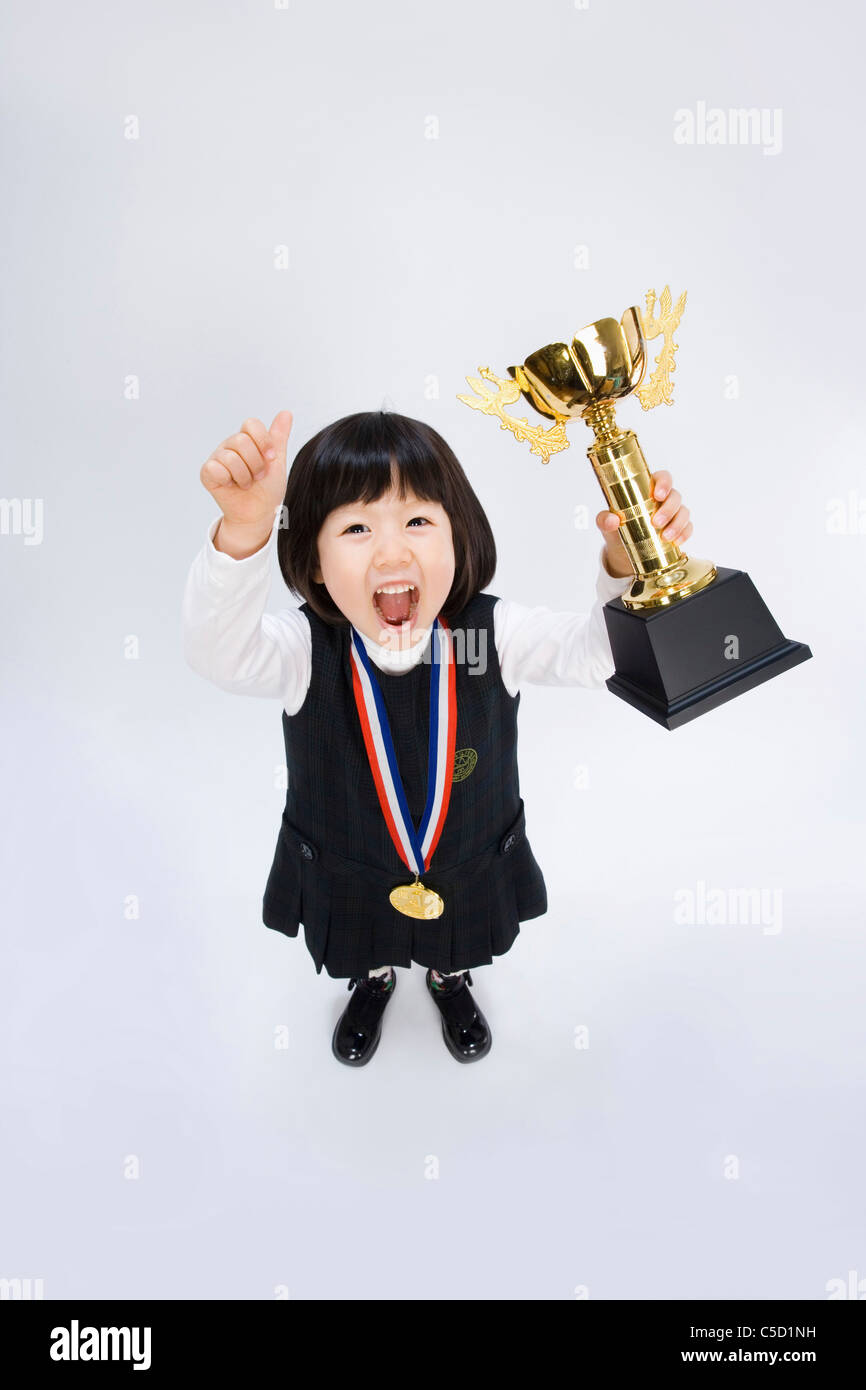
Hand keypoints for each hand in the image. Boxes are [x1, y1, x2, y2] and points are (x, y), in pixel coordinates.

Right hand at [200, 410, 293, 530]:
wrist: (259, 514)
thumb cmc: (267, 489)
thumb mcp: (277, 461)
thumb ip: (278, 437)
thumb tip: (286, 412)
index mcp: (246, 439)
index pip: (251, 424)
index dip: (263, 441)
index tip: (271, 458)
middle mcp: (230, 445)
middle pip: (241, 440)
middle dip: (256, 463)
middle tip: (258, 477)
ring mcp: (217, 458)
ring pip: (230, 457)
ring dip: (245, 475)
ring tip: (247, 484)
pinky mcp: (207, 473)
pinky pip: (216, 468)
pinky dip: (228, 479)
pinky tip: (232, 485)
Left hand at [595, 470, 692, 577]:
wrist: (624, 552)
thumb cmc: (617, 530)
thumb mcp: (607, 525)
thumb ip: (604, 520)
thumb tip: (612, 520)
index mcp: (647, 489)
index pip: (662, 477)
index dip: (664, 483)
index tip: (657, 495)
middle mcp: (663, 499)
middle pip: (675, 496)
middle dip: (668, 509)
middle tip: (656, 522)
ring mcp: (673, 513)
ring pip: (683, 512)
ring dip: (677, 523)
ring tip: (665, 537)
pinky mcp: (679, 528)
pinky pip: (688, 527)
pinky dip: (684, 534)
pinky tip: (677, 542)